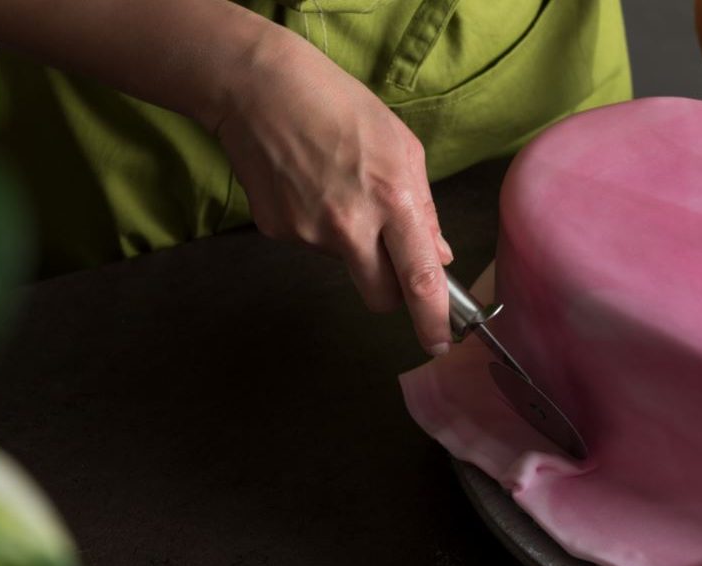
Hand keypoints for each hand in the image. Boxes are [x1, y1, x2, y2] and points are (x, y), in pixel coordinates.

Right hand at [215, 30, 453, 355]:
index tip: (441, 343)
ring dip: (351, 242)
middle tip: (391, 261)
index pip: (420, 280)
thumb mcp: (402, 147)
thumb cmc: (340, 106)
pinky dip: (317, 225)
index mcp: (393, 200)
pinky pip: (311, 246)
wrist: (260, 87)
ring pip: (345, 265)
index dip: (434, 319)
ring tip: (338, 186)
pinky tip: (309, 186)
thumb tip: (438, 256)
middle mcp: (350, 225)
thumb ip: (424, 208)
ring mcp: (309, 233)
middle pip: (381, 296)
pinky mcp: (277, 231)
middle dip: (393, 292)